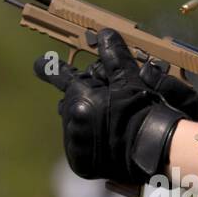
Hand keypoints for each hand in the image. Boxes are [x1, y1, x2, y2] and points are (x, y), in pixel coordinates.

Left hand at [34, 29, 187, 183]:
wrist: (157, 151)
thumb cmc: (146, 111)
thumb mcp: (130, 80)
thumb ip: (113, 58)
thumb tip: (104, 34)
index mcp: (81, 98)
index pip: (58, 75)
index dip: (50, 68)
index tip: (40, 63)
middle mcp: (72, 122)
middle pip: (67, 103)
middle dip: (78, 99)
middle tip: (97, 100)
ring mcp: (75, 144)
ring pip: (73, 124)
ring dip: (83, 121)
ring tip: (107, 123)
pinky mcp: (80, 162)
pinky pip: (78, 146)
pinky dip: (87, 141)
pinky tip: (104, 139)